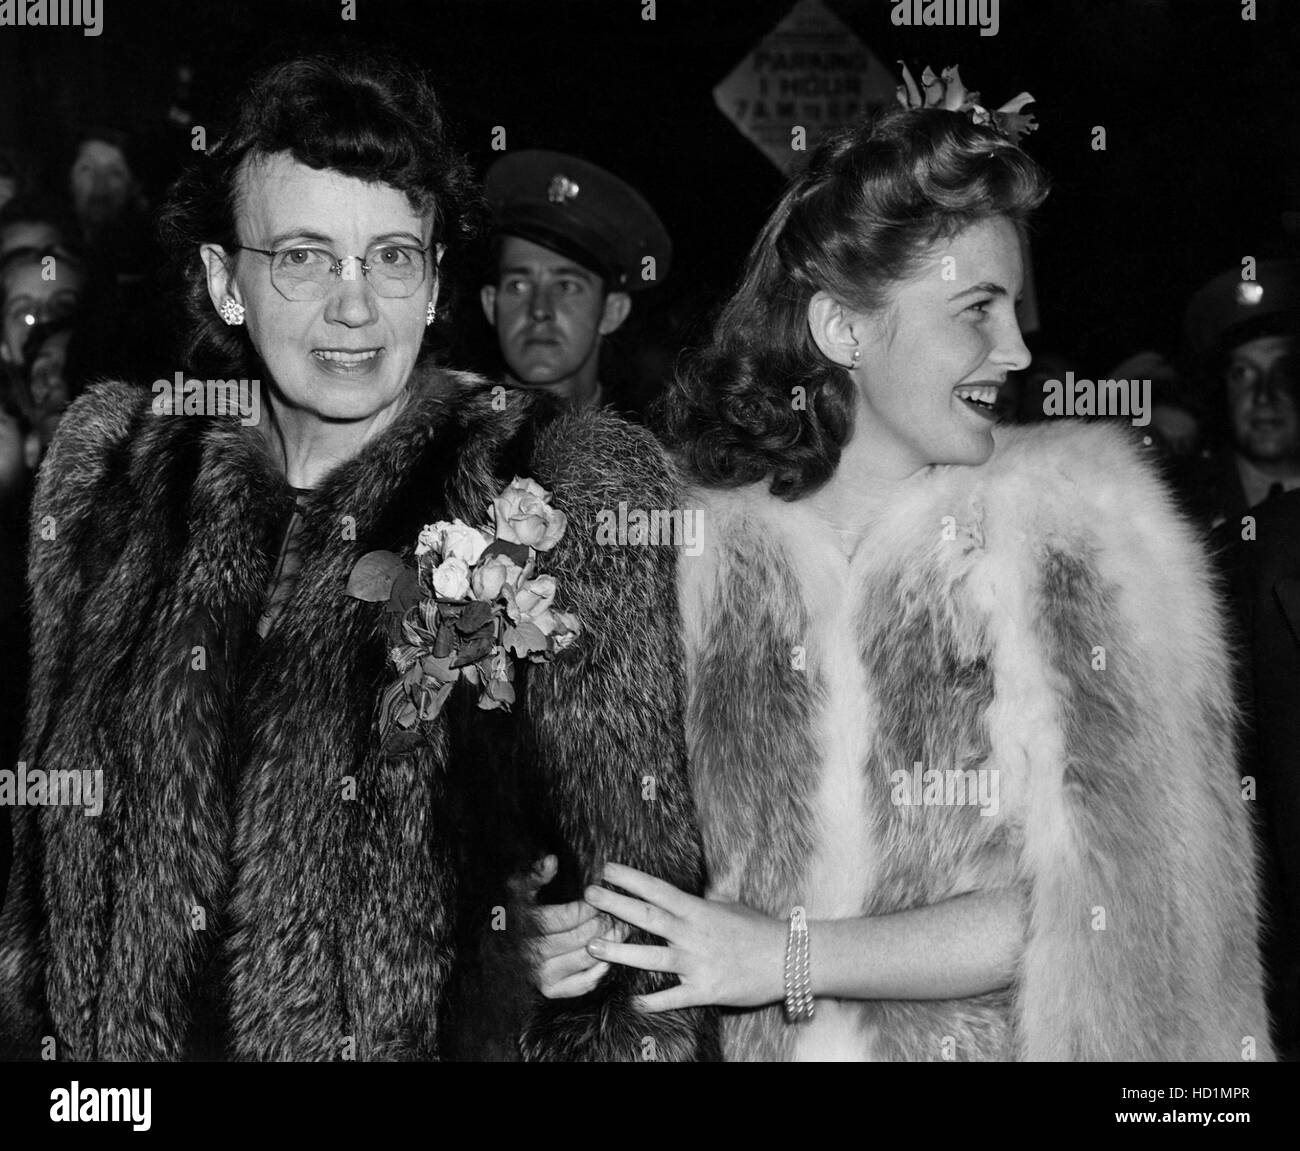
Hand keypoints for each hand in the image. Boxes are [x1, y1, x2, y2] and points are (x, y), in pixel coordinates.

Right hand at [509, 854, 628, 999]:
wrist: (499, 950)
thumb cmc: (513, 913)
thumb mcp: (520, 889)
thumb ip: (536, 874)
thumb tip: (552, 861)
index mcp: (525, 927)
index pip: (566, 918)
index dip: (587, 908)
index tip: (600, 898)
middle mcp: (531, 954)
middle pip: (578, 938)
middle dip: (601, 924)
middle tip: (617, 913)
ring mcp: (540, 975)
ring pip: (582, 960)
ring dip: (605, 946)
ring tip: (621, 930)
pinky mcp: (549, 989)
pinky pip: (579, 984)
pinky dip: (597, 972)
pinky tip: (608, 957)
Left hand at [584, 861, 786, 1012]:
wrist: (789, 958)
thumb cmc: (759, 930)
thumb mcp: (731, 906)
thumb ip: (708, 899)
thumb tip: (701, 888)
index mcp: (698, 910)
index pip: (657, 889)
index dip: (630, 878)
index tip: (607, 869)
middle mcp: (693, 933)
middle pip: (647, 916)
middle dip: (616, 904)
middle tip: (588, 894)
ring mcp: (697, 963)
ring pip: (651, 956)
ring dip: (620, 951)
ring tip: (593, 945)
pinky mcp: (705, 990)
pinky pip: (673, 997)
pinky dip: (652, 1001)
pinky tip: (631, 1002)